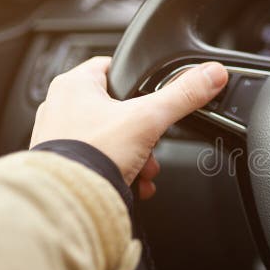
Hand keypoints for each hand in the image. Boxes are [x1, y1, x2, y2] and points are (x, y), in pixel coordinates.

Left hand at [30, 56, 227, 198]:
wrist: (70, 203)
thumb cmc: (92, 155)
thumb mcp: (149, 119)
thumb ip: (183, 95)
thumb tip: (211, 74)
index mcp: (74, 84)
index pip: (112, 67)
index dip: (138, 78)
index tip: (155, 92)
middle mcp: (60, 107)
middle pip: (117, 108)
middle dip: (143, 131)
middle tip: (153, 142)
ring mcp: (58, 137)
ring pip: (110, 138)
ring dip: (135, 154)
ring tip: (144, 168)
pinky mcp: (62, 164)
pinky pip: (99, 160)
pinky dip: (119, 171)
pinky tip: (131, 182)